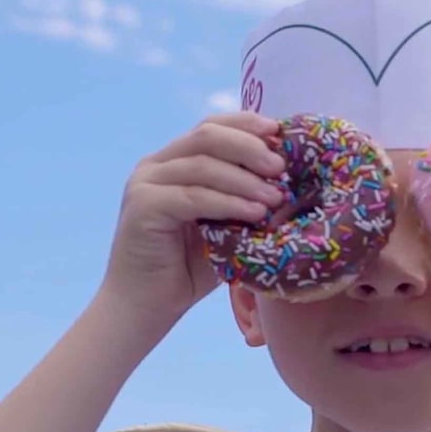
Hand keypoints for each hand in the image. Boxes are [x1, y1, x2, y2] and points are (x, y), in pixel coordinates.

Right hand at [98, 111, 287, 318]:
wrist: (147, 306)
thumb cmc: (189, 268)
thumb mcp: (225, 225)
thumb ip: (243, 197)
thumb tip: (287, 180)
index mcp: (174, 162)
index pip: (211, 127)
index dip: (246, 125)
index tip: (280, 132)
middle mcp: (156, 165)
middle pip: (207, 136)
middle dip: (250, 147)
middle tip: (281, 167)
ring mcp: (146, 183)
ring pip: (203, 166)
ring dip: (245, 180)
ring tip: (276, 197)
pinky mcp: (143, 206)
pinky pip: (193, 196)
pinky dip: (228, 202)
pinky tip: (255, 213)